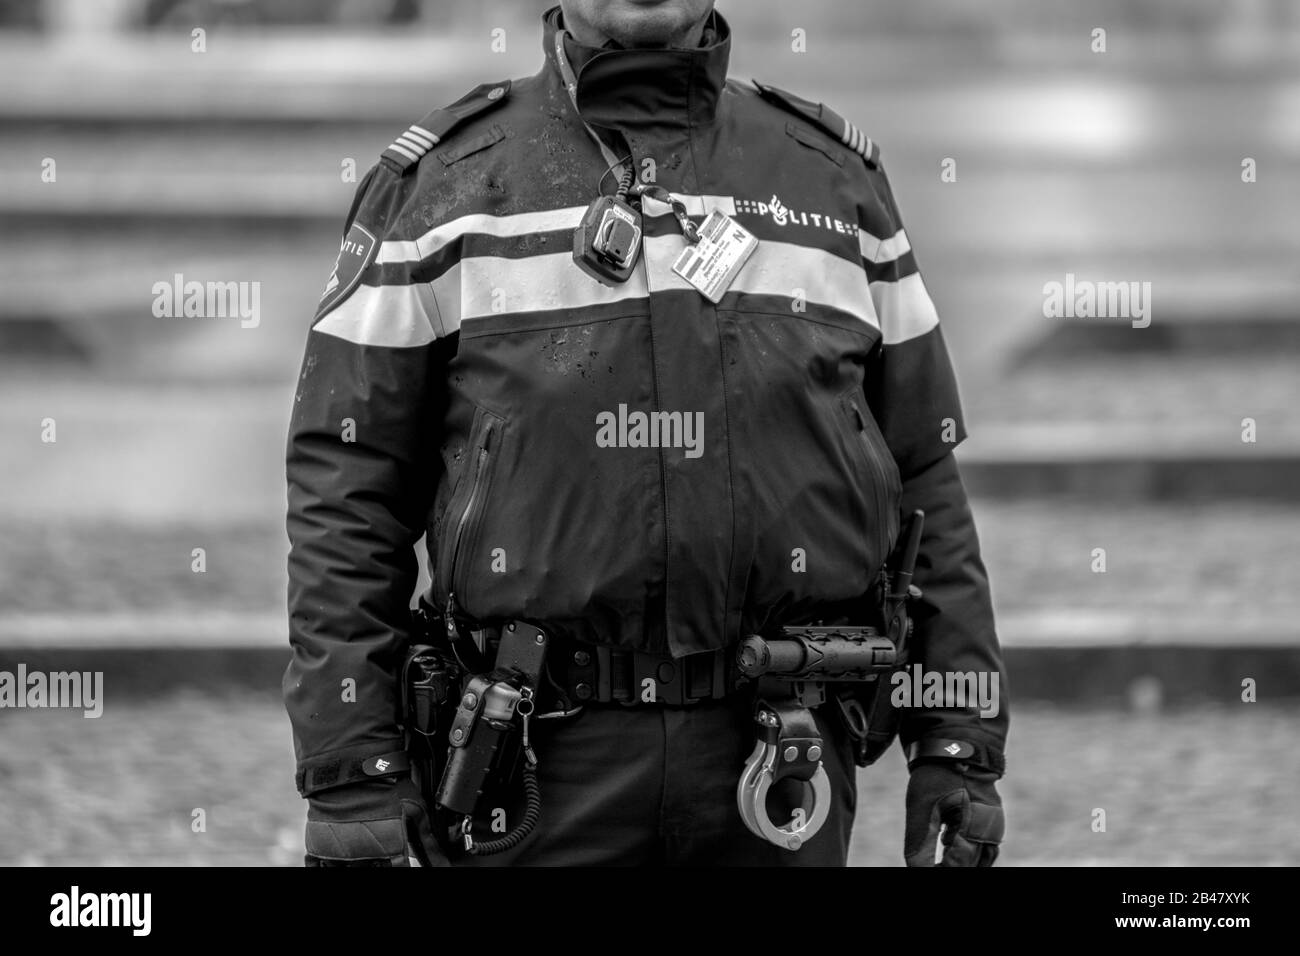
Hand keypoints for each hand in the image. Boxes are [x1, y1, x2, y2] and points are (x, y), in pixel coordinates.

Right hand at [304, 776, 449, 866]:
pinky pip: (318, 871)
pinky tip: (339, 861)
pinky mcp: (317, 849)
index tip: (400, 863)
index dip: (401, 868)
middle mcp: (364, 858)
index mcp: (389, 852)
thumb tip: (445, 865)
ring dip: (358, 867)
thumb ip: (429, 844)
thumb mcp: (416, 811)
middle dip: (379, 866)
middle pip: (372, 875)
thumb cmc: (388, 786)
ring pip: (347, 875)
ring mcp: (338, 855)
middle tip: (380, 853)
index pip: (399, 872)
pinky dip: (328, 869)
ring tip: (363, 855)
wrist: (351, 766)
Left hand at [904, 759, 1003, 866]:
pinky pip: (983, 844)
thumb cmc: (937, 774)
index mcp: (974, 827)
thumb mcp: (921, 808)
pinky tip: (948, 838)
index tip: (922, 869)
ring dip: (960, 859)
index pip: (957, 866)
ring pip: (980, 858)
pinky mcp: (991, 818)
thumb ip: (920, 843)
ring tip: (940, 850)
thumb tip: (916, 870)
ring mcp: (994, 824)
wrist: (955, 744)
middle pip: (971, 864)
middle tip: (930, 862)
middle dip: (950, 865)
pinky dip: (966, 848)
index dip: (939, 871)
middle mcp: (990, 830)